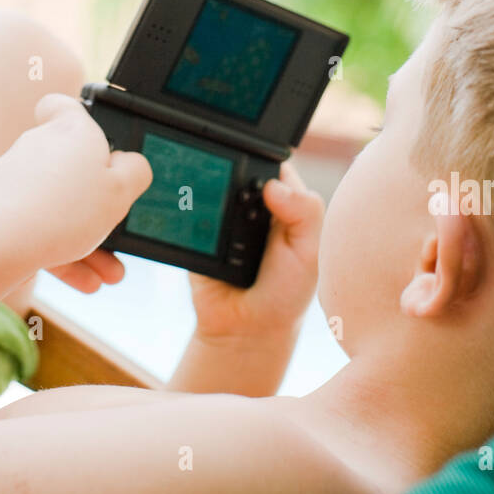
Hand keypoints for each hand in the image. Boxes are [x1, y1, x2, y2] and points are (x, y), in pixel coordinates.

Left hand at [0, 94, 152, 274]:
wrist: (0, 245)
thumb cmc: (65, 209)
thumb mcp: (122, 189)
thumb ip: (135, 170)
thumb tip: (130, 164)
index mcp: (69, 130)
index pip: (62, 104)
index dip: (76, 115)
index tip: (93, 141)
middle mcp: (38, 147)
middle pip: (72, 169)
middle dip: (97, 205)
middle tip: (117, 229)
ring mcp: (15, 179)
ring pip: (58, 207)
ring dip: (87, 240)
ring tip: (110, 274)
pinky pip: (39, 230)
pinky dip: (62, 254)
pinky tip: (85, 283)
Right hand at [187, 162, 323, 343]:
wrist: (244, 329)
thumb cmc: (286, 290)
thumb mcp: (309, 251)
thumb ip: (305, 212)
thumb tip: (273, 185)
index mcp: (283, 199)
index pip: (271, 165)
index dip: (264, 163)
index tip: (261, 180)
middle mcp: (250, 202)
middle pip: (234, 169)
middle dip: (233, 178)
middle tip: (243, 209)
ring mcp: (220, 214)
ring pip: (208, 186)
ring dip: (209, 195)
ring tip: (224, 224)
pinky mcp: (194, 229)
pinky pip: (185, 211)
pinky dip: (186, 212)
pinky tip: (196, 223)